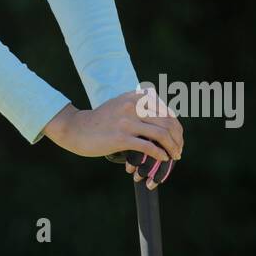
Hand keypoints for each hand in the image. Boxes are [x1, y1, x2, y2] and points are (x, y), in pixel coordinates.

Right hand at [44, 88, 183, 187]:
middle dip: (177, 138)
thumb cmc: (101, 120)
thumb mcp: (120, 103)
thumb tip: (163, 110)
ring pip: (161, 134)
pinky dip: (159, 154)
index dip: (176, 126)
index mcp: (134, 97)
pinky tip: (162, 159)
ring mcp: (126, 122)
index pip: (166, 110)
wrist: (77, 128)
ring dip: (172, 148)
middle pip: (167, 122)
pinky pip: (148, 146)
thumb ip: (139, 103)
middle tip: (178, 150)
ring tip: (174, 156)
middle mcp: (132, 106)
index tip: (177, 137)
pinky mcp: (120, 138)